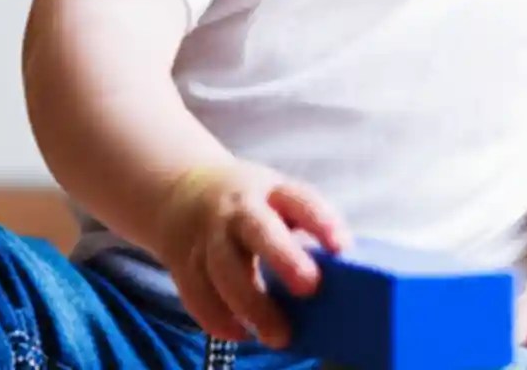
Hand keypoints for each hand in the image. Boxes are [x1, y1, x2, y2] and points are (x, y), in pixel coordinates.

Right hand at [153, 160, 350, 348]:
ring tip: (279, 335)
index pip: (300, 201)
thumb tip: (344, 273)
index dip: (322, 222)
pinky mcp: (185, 264)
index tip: (342, 247)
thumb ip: (305, 227)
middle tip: (311, 288)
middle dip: (285, 259)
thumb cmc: (249, 203)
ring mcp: (207, 236)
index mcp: (270, 190)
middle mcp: (237, 210)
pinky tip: (242, 334)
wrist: (181, 191)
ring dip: (252, 305)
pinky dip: (219, 319)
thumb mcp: (278, 197)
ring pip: (225, 269)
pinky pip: (198, 294)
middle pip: (258, 231)